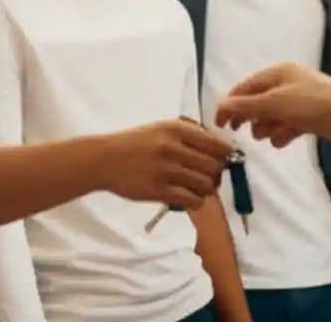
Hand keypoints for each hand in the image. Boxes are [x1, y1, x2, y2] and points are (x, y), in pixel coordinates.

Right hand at [95, 119, 232, 207]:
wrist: (104, 160)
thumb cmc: (135, 143)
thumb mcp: (161, 129)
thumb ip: (189, 135)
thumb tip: (222, 148)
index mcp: (177, 129)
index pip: (217, 144)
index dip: (226, 155)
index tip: (223, 161)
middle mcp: (174, 148)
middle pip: (214, 166)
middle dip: (216, 174)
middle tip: (209, 177)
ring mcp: (166, 170)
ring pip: (205, 184)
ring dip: (206, 189)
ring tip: (197, 188)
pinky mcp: (158, 191)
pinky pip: (191, 199)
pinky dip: (195, 201)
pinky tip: (189, 198)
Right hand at [213, 63, 330, 145]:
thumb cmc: (312, 103)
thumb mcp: (275, 103)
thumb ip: (246, 106)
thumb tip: (220, 107)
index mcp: (277, 74)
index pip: (245, 87)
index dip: (230, 103)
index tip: (219, 123)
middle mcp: (286, 84)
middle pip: (257, 101)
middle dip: (249, 116)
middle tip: (238, 132)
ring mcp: (298, 101)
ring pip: (272, 115)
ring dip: (265, 127)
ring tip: (266, 136)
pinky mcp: (308, 117)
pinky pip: (287, 125)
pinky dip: (282, 133)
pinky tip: (282, 141)